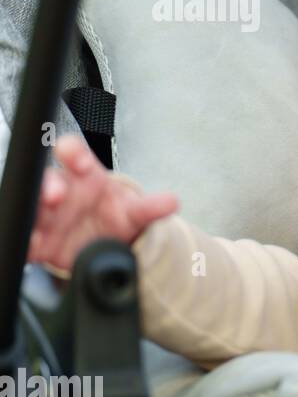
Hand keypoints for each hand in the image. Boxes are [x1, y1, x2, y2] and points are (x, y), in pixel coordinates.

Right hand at [27, 135, 178, 273]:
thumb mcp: (134, 211)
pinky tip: (34, 244)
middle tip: (57, 194)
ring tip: (42, 217)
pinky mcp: (39, 239)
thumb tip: (172, 202)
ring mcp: (48, 214)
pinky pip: (27, 235)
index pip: (73, 153)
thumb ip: (150, 207)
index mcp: (84, 175)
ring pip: (32, 205)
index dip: (73, 152)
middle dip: (49, 184)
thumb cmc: (115, 215)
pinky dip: (27, 239)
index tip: (79, 160)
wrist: (107, 243)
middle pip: (47, 179)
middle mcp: (62, 191)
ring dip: (34, 209)